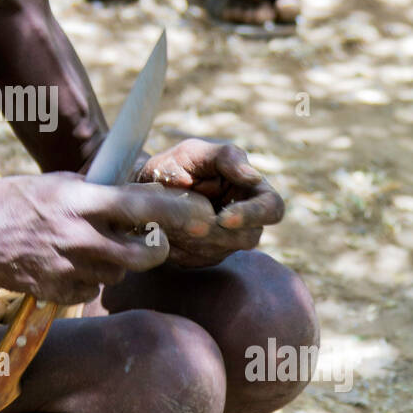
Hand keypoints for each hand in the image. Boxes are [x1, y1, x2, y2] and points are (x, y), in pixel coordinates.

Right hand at [0, 172, 216, 304]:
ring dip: (117, 261)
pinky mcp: (59, 291)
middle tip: (156, 241)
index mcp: (83, 203)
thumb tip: (135, 188)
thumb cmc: (14, 200)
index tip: (204, 214)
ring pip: (118, 272)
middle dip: (158, 249)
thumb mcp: (57, 183)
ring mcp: (70, 268)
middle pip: (145, 254)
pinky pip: (92, 289)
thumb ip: (96, 190)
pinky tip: (68, 262)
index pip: (144, 205)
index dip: (180, 211)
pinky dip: (90, 278)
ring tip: (91, 245)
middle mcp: (81, 237)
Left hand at [136, 139, 283, 267]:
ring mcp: (225, 241)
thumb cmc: (172, 164)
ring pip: (223, 251)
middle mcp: (245, 220)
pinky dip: (181, 248)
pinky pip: (199, 260)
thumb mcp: (195, 152)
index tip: (223, 217)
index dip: (253, 215)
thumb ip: (226, 158)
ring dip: (197, 240)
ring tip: (170, 223)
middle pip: (250, 237)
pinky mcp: (204, 256)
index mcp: (250, 190)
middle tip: (190, 226)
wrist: (140, 188)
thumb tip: (254, 177)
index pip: (272, 208)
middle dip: (220, 234)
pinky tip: (164, 233)